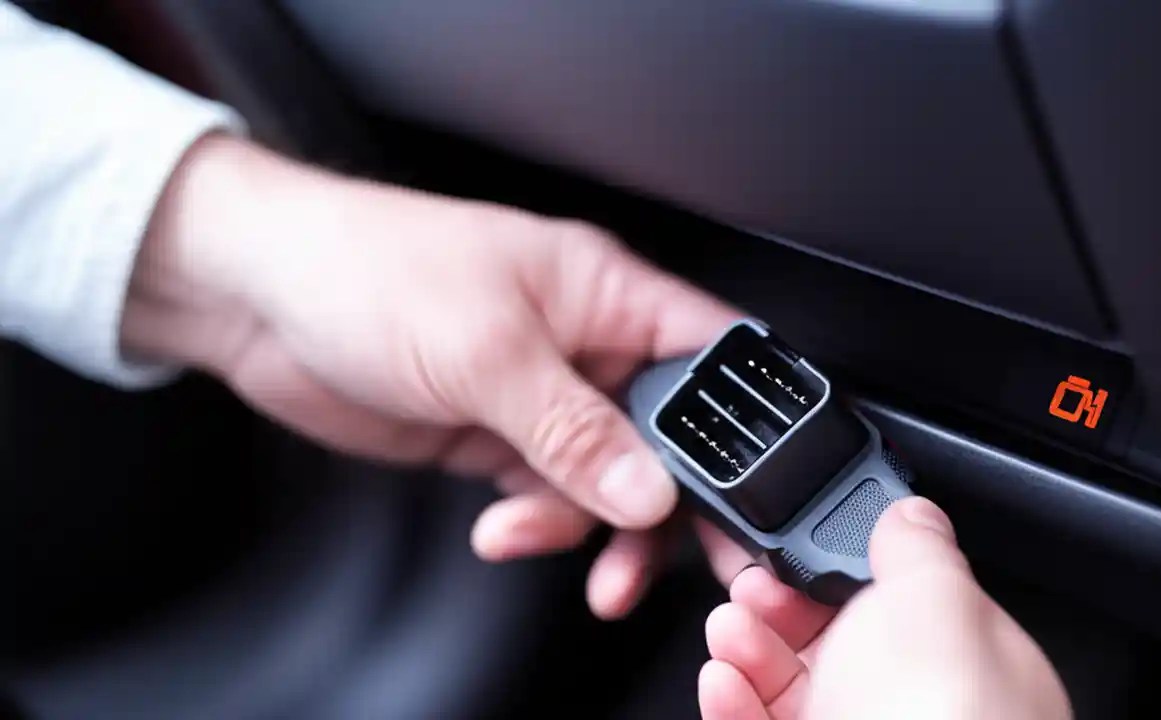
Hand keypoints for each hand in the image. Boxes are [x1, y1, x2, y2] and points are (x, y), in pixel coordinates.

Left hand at [121, 133, 744, 617]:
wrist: (261, 297)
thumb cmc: (370, 271)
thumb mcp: (488, 354)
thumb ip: (576, 430)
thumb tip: (650, 490)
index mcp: (607, 292)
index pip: (709, 360)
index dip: (739, 430)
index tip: (744, 500)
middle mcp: (586, 342)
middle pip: (666, 437)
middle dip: (663, 503)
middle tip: (659, 561)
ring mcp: (542, 393)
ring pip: (605, 479)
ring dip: (584, 523)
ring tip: (539, 535)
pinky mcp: (497, 434)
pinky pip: (548, 493)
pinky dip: (536, 521)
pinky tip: (504, 527)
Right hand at [699, 497, 1070, 719]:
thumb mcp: (936, 598)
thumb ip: (918, 546)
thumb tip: (911, 512)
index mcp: (966, 659)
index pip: (895, 599)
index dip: (836, 569)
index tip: (792, 552)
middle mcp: (914, 708)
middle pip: (829, 642)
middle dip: (774, 608)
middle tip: (747, 596)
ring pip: (788, 690)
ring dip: (744, 652)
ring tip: (725, 636)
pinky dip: (732, 705)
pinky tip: (721, 684)